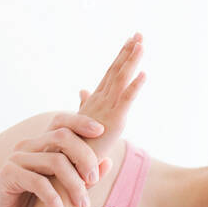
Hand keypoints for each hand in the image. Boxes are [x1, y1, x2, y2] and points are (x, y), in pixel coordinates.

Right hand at [0, 112, 108, 206]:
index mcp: (40, 145)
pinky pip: (39, 183)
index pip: (61, 121)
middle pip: (62, 137)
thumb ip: (82, 176)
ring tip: (82, 206)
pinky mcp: (8, 175)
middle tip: (93, 181)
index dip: (81, 121)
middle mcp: (28, 146)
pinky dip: (54, 201)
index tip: (101, 131)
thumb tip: (108, 161)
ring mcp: (17, 159)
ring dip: (74, 185)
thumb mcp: (61, 191)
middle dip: (84, 157)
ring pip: (55, 161)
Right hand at [77, 31, 145, 168]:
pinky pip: (125, 101)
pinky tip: (144, 74)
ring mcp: (104, 111)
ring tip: (141, 43)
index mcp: (95, 104)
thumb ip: (84, 107)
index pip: (109, 76)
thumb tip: (83, 91)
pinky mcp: (112, 123)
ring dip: (131, 61)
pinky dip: (134, 87)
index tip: (130, 42)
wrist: (63, 172)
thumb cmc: (71, 155)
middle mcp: (98, 103)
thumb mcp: (81, 126)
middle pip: (115, 72)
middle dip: (127, 53)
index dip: (120, 58)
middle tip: (139, 34)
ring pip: (120, 80)